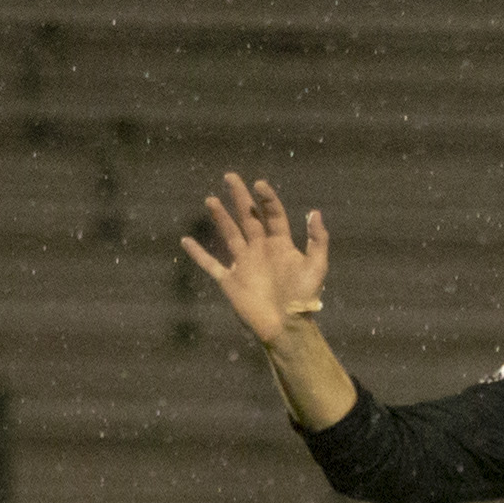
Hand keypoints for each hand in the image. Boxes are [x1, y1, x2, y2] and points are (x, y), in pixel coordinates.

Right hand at [180, 172, 328, 346]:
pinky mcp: (230, 280)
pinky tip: (186, 241)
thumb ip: (318, 239)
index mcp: (281, 245)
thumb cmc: (303, 297)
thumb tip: (315, 212)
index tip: (259, 184)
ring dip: (220, 217)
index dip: (267, 199)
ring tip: (211, 199)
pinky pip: (210, 264)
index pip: (273, 215)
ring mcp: (244, 264)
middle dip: (239, 197)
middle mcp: (260, 250)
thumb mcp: (316, 266)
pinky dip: (198, 254)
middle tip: (230, 176)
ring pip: (229, 234)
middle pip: (248, 218)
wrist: (286, 326)